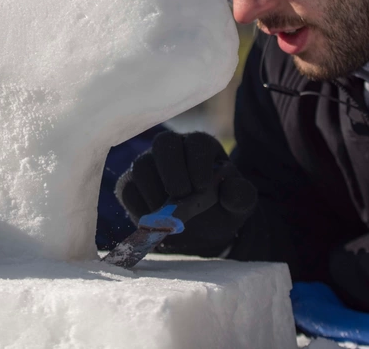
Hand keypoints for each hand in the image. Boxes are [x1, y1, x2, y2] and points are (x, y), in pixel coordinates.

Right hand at [115, 131, 256, 256]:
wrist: (204, 227)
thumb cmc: (221, 207)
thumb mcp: (239, 203)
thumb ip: (241, 196)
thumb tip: (231, 191)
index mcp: (201, 146)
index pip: (196, 142)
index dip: (197, 161)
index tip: (202, 187)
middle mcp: (172, 148)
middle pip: (163, 143)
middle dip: (172, 170)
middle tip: (181, 196)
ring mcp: (148, 164)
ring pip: (141, 166)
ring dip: (155, 192)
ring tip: (169, 214)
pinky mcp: (131, 185)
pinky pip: (127, 189)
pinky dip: (139, 207)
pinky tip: (155, 220)